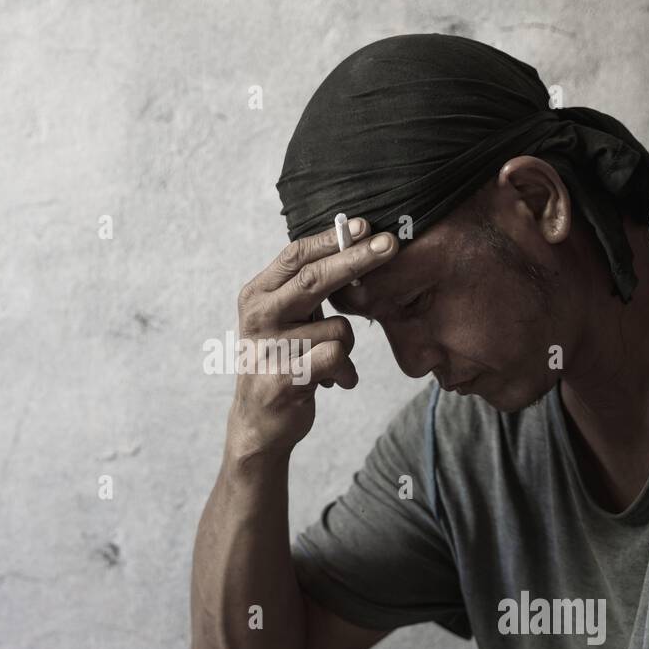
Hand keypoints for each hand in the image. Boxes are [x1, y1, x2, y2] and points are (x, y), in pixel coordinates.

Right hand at [225, 218, 397, 459]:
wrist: (258, 422)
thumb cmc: (282, 360)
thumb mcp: (285, 318)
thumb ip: (308, 288)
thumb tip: (357, 244)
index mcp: (257, 294)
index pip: (296, 255)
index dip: (332, 239)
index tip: (365, 226)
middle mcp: (258, 317)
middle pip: (315, 279)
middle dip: (358, 259)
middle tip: (392, 244)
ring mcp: (268, 348)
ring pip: (338, 328)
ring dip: (347, 347)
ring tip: (331, 363)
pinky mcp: (283, 380)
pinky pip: (336, 358)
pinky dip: (346, 371)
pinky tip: (336, 381)